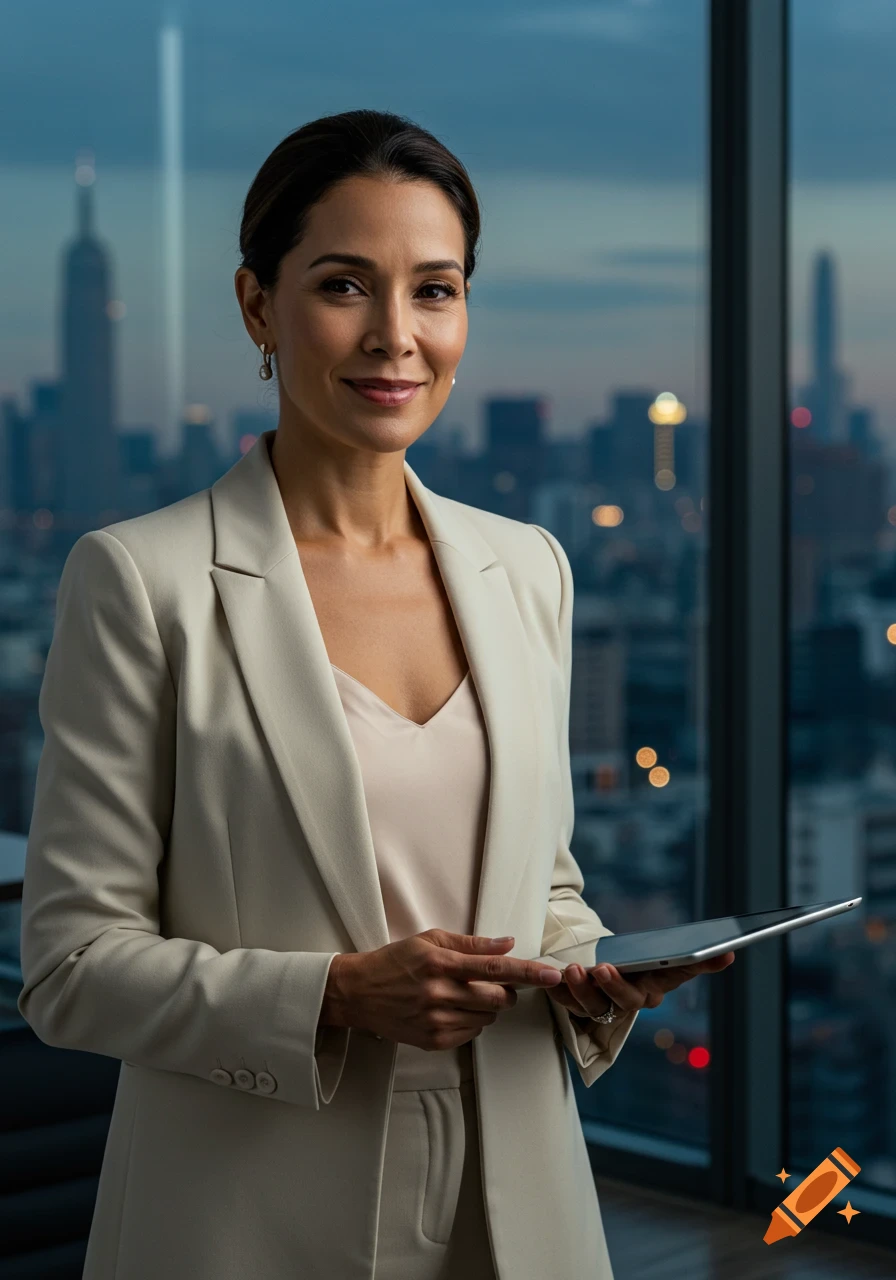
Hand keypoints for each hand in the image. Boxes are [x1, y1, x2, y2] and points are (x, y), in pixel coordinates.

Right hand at [321, 929, 562, 1050]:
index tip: (552, 974)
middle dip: (506, 991)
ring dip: (488, 1007)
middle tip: (494, 984)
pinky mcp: (434, 1041)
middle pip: (498, 998)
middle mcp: (440, 994)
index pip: (494, 967)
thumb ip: (472, 943)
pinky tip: (452, 1010)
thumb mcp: (430, 941)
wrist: (359, 993)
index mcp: (440, 963)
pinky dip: (472, 1022)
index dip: (527, 972)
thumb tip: (508, 942)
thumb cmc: (396, 961)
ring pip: (488, 1018)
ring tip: (464, 995)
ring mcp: (437, 1021)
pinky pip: (473, 1034)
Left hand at [548, 950, 735, 1019]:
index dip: (637, 981)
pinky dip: (557, 990)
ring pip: (589, 1005)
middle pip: (619, 1003)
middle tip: (600, 968)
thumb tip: (729, 954)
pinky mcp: (576, 1004)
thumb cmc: (644, 965)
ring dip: (580, 988)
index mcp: (651, 992)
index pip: (650, 992)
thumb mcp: (668, 959)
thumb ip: (697, 961)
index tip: (615, 966)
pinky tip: (553, 973)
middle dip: (609, 987)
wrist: (611, 968)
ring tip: (572, 969)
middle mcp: (626, 1004)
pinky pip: (564, 1002)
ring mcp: (601, 1006)